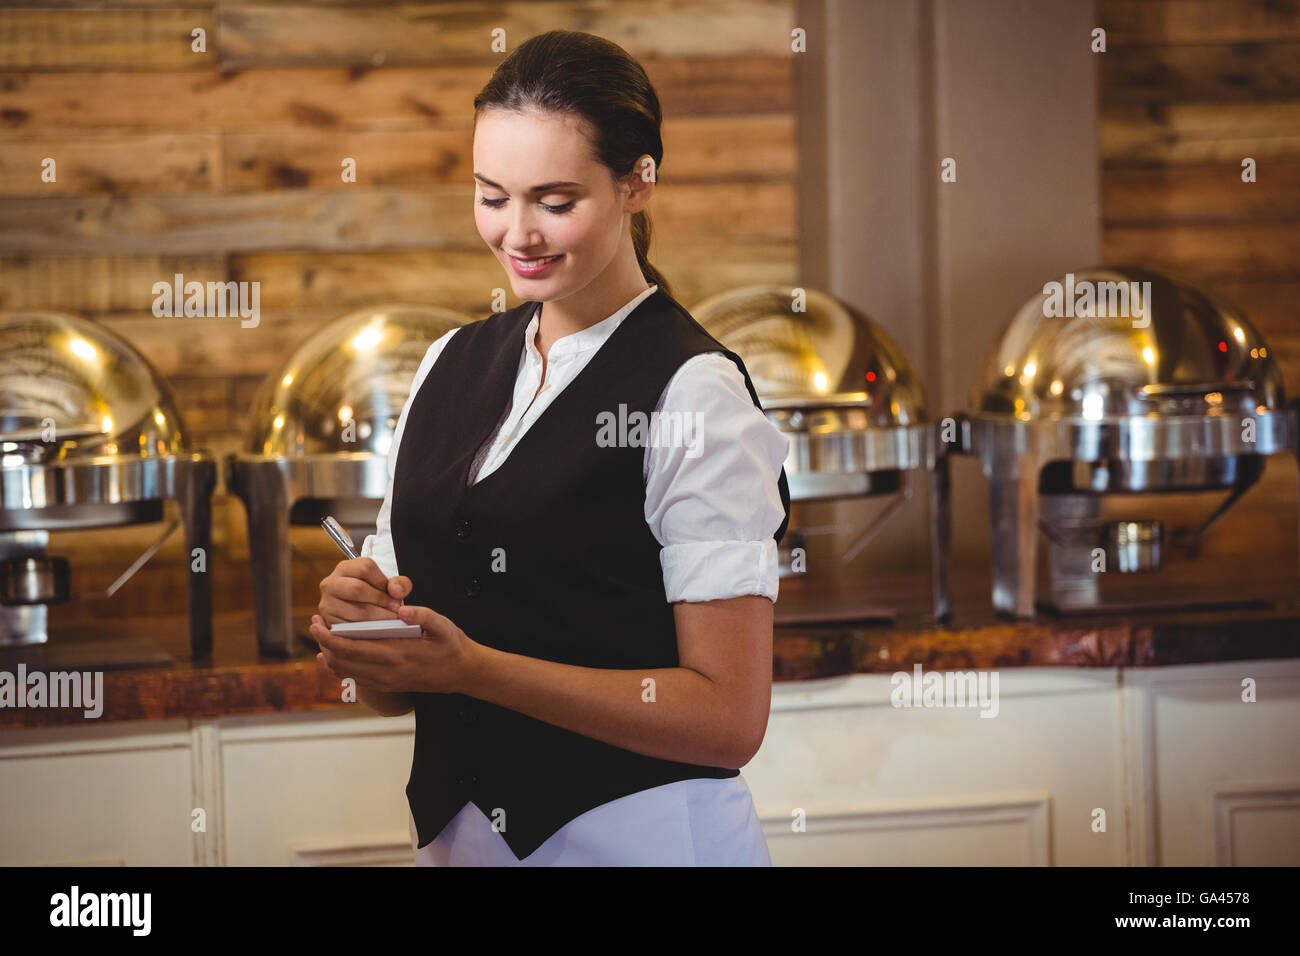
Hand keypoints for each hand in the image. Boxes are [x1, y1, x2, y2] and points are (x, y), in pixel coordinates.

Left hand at [310, 604, 478, 694]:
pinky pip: (356, 679)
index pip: (352, 648)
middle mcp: (387, 670)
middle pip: (343, 661)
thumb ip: (423, 614)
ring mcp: (386, 681)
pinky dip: (340, 668)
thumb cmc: (452, 647)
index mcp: (398, 653)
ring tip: (321, 638)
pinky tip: (334, 657)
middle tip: (313, 625)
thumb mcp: (444, 625)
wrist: (463, 673)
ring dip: (329, 656)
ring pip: (346, 672)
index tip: (317, 623)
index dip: (329, 637)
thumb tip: (402, 609)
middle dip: (323, 643)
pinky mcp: (387, 685)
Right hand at [318, 557, 411, 625]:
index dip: (383, 582)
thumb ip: (399, 584)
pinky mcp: (329, 622)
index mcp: (345, 568)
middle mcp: (331, 583)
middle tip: (396, 610)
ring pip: (355, 612)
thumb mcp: (388, 585)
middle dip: (381, 601)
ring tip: (392, 621)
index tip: (396, 594)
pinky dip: (369, 631)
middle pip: (357, 589)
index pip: (365, 568)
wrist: (356, 611)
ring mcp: (327, 604)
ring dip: (378, 619)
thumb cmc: (374, 595)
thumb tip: (396, 591)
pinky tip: (380, 630)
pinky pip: (351, 629)